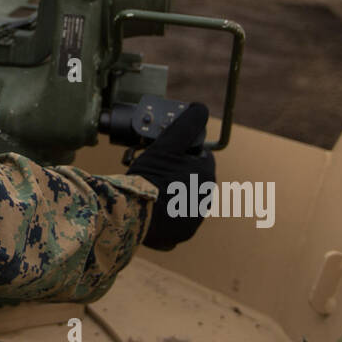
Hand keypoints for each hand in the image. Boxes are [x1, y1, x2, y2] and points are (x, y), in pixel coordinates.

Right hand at [127, 102, 215, 250]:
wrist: (135, 215)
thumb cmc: (151, 176)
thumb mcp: (167, 143)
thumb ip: (186, 123)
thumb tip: (200, 107)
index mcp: (206, 175)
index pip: (201, 156)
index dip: (183, 152)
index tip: (167, 152)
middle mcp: (206, 198)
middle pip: (192, 177)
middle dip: (177, 172)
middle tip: (154, 168)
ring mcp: (195, 218)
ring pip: (185, 199)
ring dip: (172, 193)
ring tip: (150, 189)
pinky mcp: (182, 234)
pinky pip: (176, 219)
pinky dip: (167, 214)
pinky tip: (151, 208)